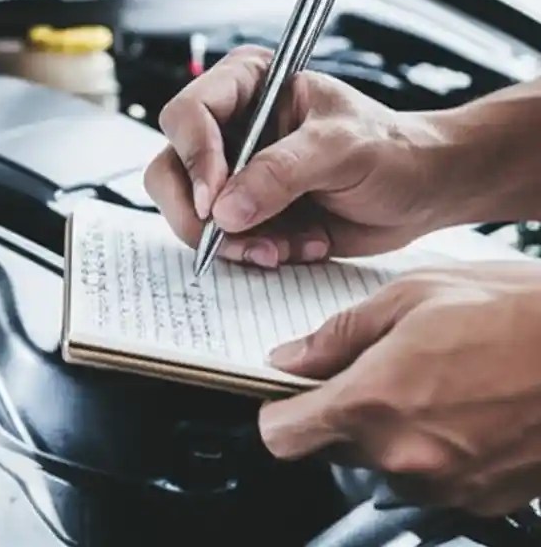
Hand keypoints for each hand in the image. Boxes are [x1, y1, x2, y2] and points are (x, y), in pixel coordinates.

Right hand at [143, 46, 447, 267]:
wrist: (422, 191)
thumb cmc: (393, 149)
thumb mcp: (343, 148)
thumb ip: (282, 173)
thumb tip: (225, 210)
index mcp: (247, 86)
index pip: (188, 115)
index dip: (194, 159)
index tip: (216, 201)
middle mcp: (228, 128)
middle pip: (169, 170)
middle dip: (199, 213)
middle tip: (233, 238)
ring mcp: (231, 174)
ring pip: (186, 212)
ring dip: (230, 241)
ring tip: (283, 247)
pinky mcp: (242, 213)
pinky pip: (218, 241)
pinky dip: (252, 254)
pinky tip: (298, 246)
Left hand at [258, 262, 540, 516]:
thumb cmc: (522, 315)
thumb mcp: (414, 296)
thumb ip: (339, 335)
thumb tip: (291, 357)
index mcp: (371, 405)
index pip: (281, 437)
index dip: (277, 414)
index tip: (286, 396)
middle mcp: (403, 457)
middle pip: (331, 452)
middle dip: (340, 416)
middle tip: (377, 371)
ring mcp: (448, 486)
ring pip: (385, 468)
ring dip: (392, 435)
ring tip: (436, 385)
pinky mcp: (486, 499)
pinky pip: (437, 480)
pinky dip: (438, 450)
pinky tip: (469, 408)